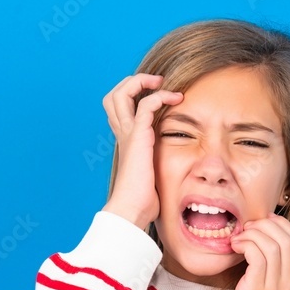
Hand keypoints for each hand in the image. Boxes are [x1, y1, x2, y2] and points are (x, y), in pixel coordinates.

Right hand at [100, 73, 183, 230]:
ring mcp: (128, 133)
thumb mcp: (152, 176)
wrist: (132, 208)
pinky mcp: (138, 136)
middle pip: (113, 95)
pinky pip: (145, 104)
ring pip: (121, 93)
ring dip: (142, 81)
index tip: (157, 95)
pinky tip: (175, 99)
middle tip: (156, 83)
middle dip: (132, 82)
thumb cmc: (143, 199)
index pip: (119, 109)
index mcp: (126, 141)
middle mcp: (123, 134)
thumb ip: (158, 166)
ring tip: (163, 83)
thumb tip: (176, 175)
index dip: (132, 96)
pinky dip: (160, 95)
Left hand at [218, 214, 289, 289]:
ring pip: (272, 245)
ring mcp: (274, 287)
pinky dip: (245, 244)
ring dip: (252, 234)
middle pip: (287, 239)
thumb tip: (261, 236)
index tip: (262, 222)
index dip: (281, 225)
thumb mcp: (267, 287)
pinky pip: (257, 256)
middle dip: (265, 225)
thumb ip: (271, 267)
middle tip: (247, 228)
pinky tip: (234, 247)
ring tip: (238, 238)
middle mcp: (289, 283)